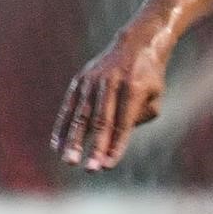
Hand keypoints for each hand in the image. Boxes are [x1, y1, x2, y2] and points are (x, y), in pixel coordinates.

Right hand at [51, 39, 167, 171]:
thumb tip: (114, 140)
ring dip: (74, 140)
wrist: (136, 44)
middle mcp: (110, 83)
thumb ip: (138, 119)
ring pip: (81, 115)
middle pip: (101, 121)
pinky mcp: (80, 80)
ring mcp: (93, 80)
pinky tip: (57, 146)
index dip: (115, 145)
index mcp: (133, 88)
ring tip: (69, 161)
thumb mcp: (155, 97)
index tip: (108, 165)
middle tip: (90, 169)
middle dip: (95, 147)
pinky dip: (62, 127)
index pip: (123, 123)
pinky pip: (69, 107)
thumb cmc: (149, 78)